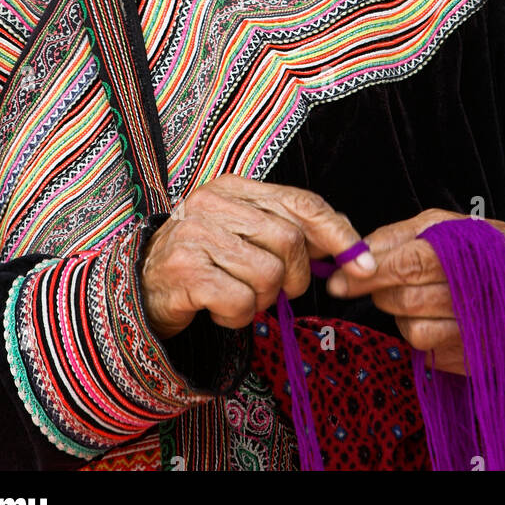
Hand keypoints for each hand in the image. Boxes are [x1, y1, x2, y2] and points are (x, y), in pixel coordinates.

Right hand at [140, 173, 376, 338]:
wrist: (141, 289)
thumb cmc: (205, 260)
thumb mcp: (244, 233)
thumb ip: (290, 231)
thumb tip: (353, 251)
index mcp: (234, 186)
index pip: (301, 202)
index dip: (338, 233)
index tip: (364, 264)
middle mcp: (213, 202)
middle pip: (290, 241)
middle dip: (294, 277)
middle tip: (275, 289)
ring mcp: (196, 235)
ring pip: (269, 275)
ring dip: (262, 300)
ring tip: (238, 296)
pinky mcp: (185, 271)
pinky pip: (242, 303)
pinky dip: (239, 317)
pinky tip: (218, 309)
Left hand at [325, 209, 504, 374]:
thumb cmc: (476, 246)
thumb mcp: (440, 224)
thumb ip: (394, 236)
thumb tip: (352, 254)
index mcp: (462, 254)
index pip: (407, 266)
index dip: (369, 274)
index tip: (338, 282)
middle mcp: (473, 296)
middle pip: (405, 302)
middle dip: (382, 292)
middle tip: (384, 281)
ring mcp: (476, 332)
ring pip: (413, 332)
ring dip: (402, 316)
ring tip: (418, 296)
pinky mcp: (474, 359)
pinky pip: (429, 354)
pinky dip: (422, 335)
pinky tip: (436, 316)